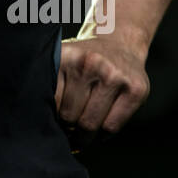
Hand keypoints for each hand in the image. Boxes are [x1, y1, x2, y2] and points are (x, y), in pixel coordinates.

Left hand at [54, 34, 148, 149]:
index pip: (52, 102)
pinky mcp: (136, 89)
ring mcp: (115, 76)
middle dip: (67, 128)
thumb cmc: (85, 60)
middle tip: (68, 130)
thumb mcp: (63, 61)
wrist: (119, 42)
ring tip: (81, 134)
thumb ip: (51, 84)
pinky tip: (99, 130)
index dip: (51, 117)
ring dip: (84, 136)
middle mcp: (91, 64)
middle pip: (71, 116)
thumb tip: (41, 120)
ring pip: (91, 124)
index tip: (53, 122)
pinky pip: (112, 127)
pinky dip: (103, 135)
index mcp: (67, 56)